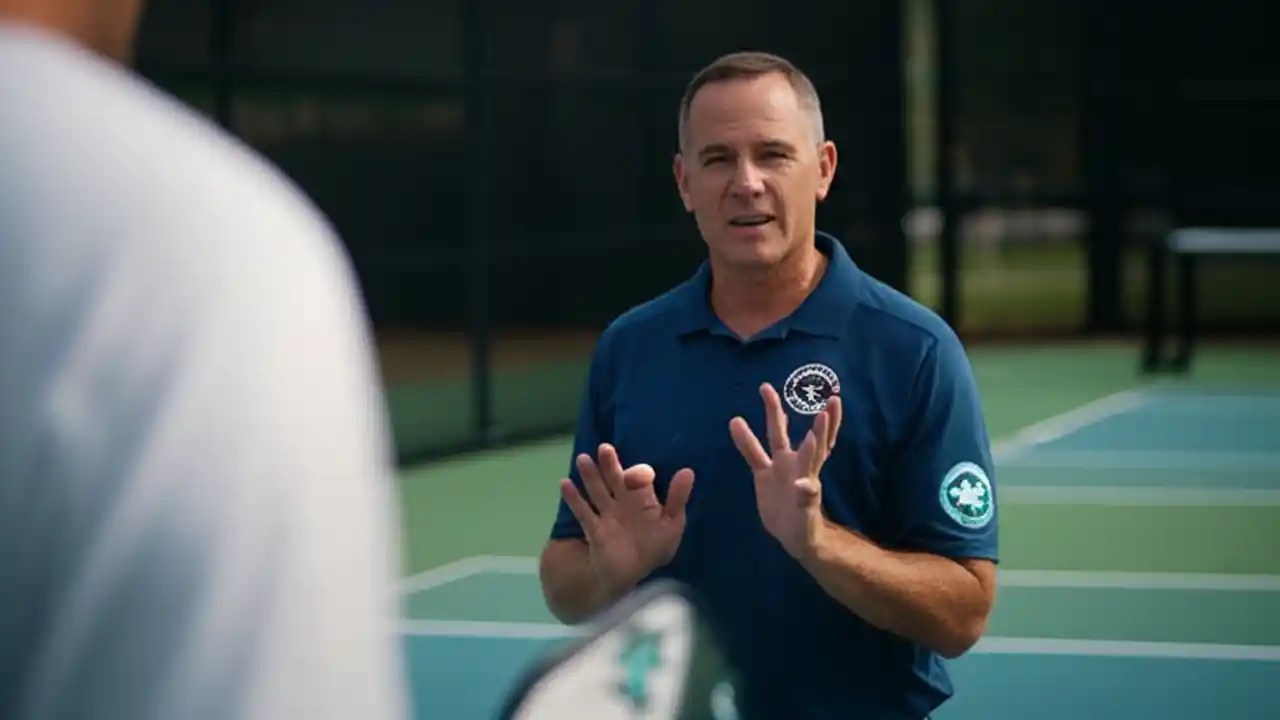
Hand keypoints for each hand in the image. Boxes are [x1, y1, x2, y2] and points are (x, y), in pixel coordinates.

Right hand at [559, 443, 694, 599]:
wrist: (631, 574)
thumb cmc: (653, 548)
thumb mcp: (672, 524)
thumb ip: (678, 498)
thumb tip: (688, 471)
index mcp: (641, 498)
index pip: (638, 479)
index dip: (638, 474)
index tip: (638, 477)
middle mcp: (622, 502)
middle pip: (614, 479)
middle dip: (610, 465)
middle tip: (605, 448)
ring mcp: (606, 515)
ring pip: (597, 491)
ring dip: (590, 476)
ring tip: (582, 459)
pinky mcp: (594, 529)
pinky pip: (583, 512)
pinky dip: (574, 498)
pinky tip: (564, 483)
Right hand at [729, 383, 842, 559]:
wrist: (794, 534)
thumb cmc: (807, 525)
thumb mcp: (807, 516)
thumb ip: (806, 499)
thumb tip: (805, 484)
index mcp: (809, 473)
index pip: (818, 447)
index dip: (822, 430)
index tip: (826, 409)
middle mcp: (795, 463)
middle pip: (791, 432)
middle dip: (788, 410)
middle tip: (783, 388)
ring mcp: (779, 466)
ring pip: (774, 435)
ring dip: (772, 413)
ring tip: (765, 388)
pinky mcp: (764, 474)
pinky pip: (753, 454)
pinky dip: (745, 440)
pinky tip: (735, 423)